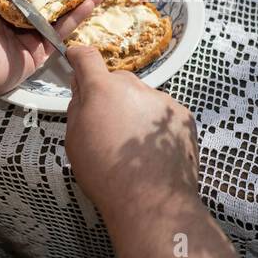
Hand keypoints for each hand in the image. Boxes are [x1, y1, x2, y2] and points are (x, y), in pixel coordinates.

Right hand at [65, 45, 198, 213]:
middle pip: (118, 81)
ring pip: (143, 98)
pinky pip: (162, 114)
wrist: (151, 201)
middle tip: (107, 126)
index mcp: (103, 90)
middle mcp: (136, 87)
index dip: (79, 56)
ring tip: (133, 147)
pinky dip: (155, 126)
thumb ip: (78, 106)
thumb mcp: (75, 140)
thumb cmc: (106, 175)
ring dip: (136, 112)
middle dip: (110, 96)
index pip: (88, 58)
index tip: (77, 58)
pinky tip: (152, 151)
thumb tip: (81, 87)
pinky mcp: (182, 116)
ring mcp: (163, 101)